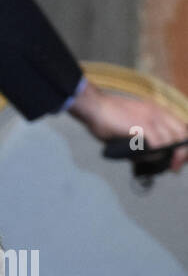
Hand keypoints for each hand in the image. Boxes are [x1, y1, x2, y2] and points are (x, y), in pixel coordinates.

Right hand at [68, 82, 187, 171]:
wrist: (96, 107)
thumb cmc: (108, 117)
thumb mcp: (131, 127)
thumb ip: (141, 140)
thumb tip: (145, 157)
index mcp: (159, 112)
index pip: (181, 128)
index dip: (184, 145)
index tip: (179, 159)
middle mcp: (160, 113)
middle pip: (182, 134)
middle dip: (182, 153)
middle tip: (175, 167)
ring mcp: (152, 119)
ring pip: (172, 140)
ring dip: (171, 156)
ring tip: (166, 167)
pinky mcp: (143, 126)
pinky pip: (158, 143)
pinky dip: (156, 154)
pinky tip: (150, 159)